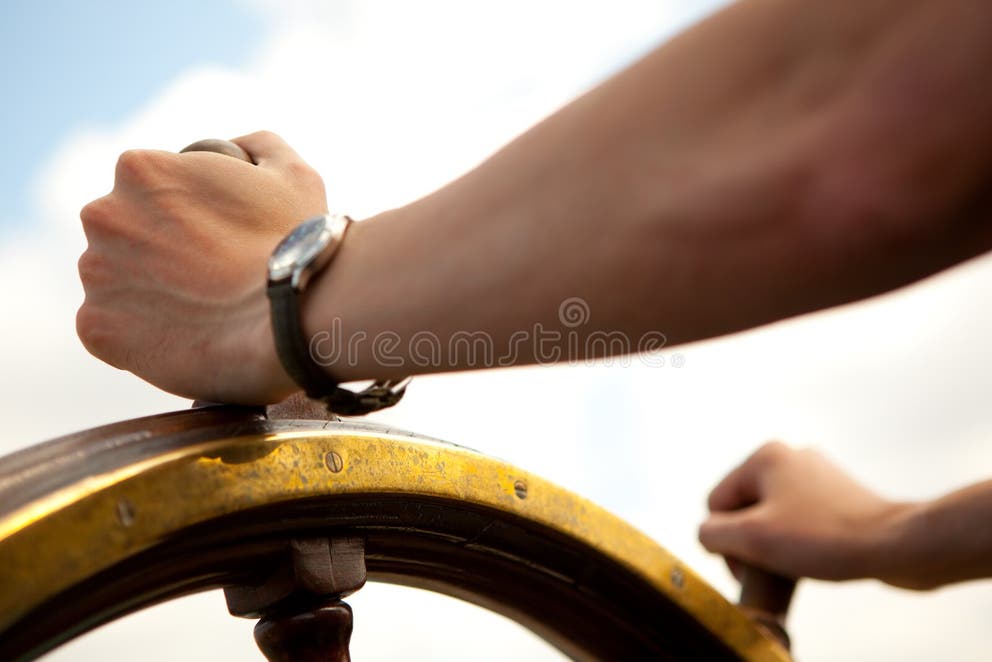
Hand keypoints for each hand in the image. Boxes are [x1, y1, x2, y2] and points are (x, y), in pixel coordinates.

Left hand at [77, 131, 326, 403]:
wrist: (295, 319)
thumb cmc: (298, 243)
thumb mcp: (291, 172)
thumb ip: (256, 146)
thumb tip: (239, 149)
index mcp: (139, 169)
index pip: (148, 185)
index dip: (184, 211)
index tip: (214, 236)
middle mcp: (103, 215)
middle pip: (123, 231)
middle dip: (157, 249)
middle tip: (208, 275)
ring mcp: (95, 275)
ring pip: (114, 281)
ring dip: (147, 291)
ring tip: (200, 311)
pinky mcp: (97, 328)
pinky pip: (111, 329)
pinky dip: (141, 335)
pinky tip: (185, 336)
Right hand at [698, 442, 910, 583]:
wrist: (897, 546)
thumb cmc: (824, 540)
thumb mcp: (753, 539)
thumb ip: (712, 534)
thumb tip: (707, 534)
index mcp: (764, 456)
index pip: (716, 504)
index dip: (725, 541)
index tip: (750, 567)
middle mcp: (789, 456)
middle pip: (744, 509)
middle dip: (751, 542)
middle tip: (771, 568)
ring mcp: (816, 474)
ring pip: (771, 516)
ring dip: (774, 544)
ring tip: (795, 564)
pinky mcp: (838, 495)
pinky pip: (799, 520)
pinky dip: (798, 542)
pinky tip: (814, 558)